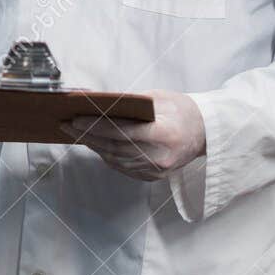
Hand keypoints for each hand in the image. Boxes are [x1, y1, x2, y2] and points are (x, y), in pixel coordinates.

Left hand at [61, 91, 205, 180]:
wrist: (207, 133)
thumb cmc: (183, 110)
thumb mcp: (159, 98)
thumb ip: (130, 103)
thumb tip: (96, 101)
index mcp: (164, 134)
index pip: (121, 132)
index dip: (96, 127)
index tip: (75, 119)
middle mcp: (159, 156)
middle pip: (114, 148)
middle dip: (87, 136)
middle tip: (66, 125)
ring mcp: (157, 169)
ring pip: (116, 159)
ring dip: (93, 146)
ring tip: (76, 133)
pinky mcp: (154, 176)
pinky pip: (123, 167)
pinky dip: (107, 155)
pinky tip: (95, 144)